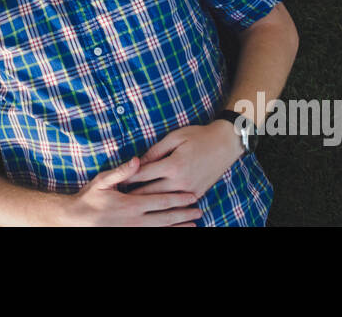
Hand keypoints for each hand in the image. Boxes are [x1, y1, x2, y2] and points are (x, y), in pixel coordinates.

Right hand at [59, 157, 201, 226]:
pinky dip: (166, 234)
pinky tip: (175, 232)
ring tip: (193, 225)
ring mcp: (133, 230)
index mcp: (131, 204)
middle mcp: (135, 220)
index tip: (193, 196)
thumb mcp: (102, 181)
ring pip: (161, 230)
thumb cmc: (88, 198)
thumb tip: (136, 161)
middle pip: (166, 217)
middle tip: (199, 211)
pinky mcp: (129, 235)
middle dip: (184, 214)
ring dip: (178, 227)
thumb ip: (121, 171)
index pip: (161, 201)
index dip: (179, 199)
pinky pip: (152, 236)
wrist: (76, 220)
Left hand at [126, 121, 243, 198]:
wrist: (226, 144)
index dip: (127, 178)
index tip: (115, 181)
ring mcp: (189, 190)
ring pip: (162, 202)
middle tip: (118, 197)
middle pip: (149, 193)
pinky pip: (176, 204)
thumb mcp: (175, 137)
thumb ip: (155, 150)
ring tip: (131, 204)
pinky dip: (164, 205)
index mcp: (173, 165)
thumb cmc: (199, 136)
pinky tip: (153, 206)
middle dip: (133, 195)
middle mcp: (180, 181)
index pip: (143, 175)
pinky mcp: (197, 194)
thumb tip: (138, 161)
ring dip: (146, 202)